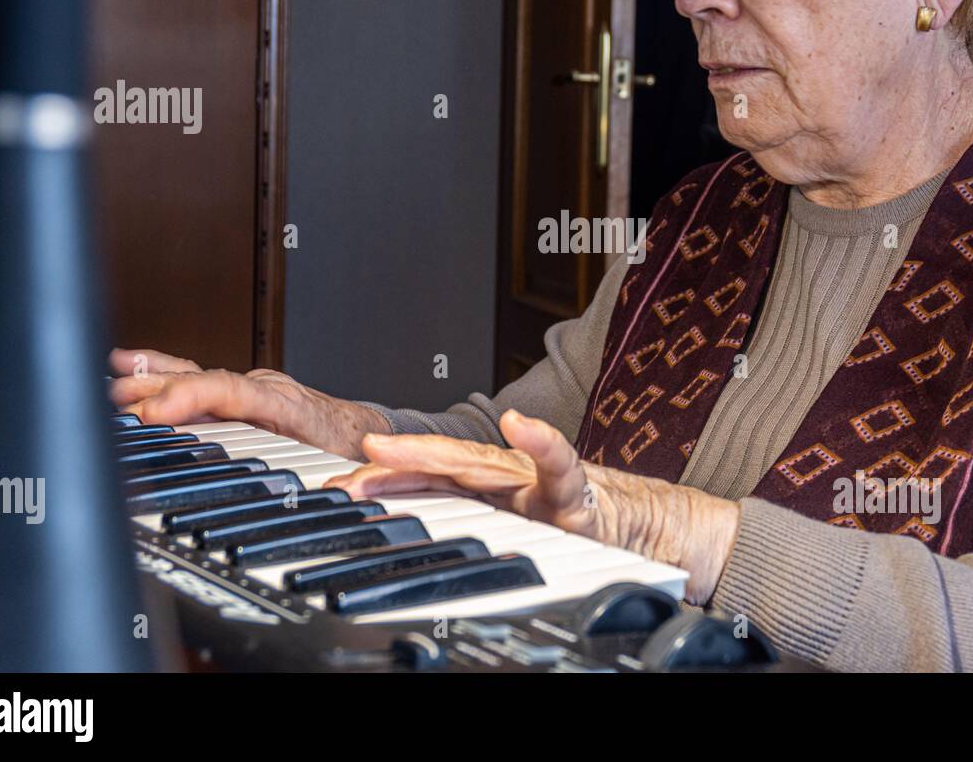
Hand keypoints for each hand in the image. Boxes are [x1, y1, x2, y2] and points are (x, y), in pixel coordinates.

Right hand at [106, 347, 387, 459]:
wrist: (362, 428)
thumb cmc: (350, 447)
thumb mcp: (346, 467)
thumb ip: (333, 482)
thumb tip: (326, 494)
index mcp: (288, 406)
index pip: (233, 391)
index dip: (192, 399)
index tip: (157, 413)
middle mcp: (265, 390)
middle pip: (205, 382)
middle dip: (159, 392)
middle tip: (116, 406)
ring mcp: (251, 387)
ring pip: (196, 378)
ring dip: (152, 381)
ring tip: (111, 384)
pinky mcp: (241, 393)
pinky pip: (198, 379)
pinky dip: (164, 373)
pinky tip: (132, 364)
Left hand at [325, 409, 740, 604]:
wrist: (638, 529)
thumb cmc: (570, 526)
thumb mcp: (510, 531)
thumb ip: (463, 531)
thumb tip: (403, 548)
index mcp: (485, 489)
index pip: (425, 476)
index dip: (381, 475)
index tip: (334, 485)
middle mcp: (504, 478)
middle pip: (440, 465)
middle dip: (390, 463)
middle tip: (347, 468)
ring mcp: (535, 483)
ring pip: (480, 462)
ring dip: (431, 454)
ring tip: (391, 445)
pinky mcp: (575, 494)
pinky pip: (559, 464)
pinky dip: (540, 442)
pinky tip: (521, 425)